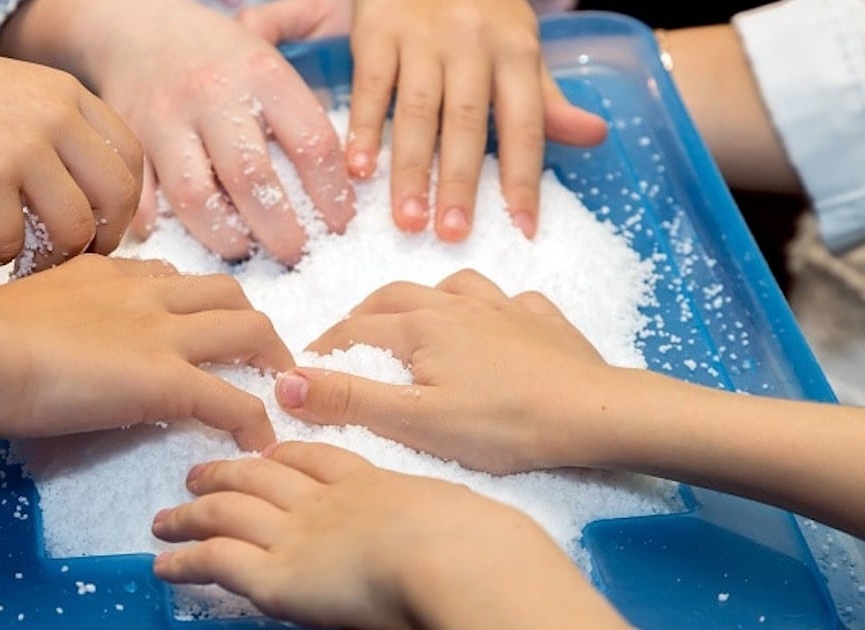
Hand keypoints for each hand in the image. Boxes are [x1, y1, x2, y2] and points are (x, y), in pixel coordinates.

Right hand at [0, 40, 141, 268]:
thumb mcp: (15, 100)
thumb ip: (58, 134)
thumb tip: (97, 200)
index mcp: (68, 95)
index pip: (130, 159)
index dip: (122, 205)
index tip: (99, 228)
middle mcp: (54, 116)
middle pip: (117, 199)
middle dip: (99, 240)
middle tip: (67, 255)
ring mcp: (22, 146)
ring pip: (73, 230)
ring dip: (47, 257)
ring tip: (17, 254)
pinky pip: (12, 242)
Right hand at [0, 255, 292, 450]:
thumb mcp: (28, 309)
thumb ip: (60, 317)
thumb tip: (60, 346)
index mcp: (109, 275)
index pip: (173, 279)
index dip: (198, 305)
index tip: (201, 331)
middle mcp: (146, 294)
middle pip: (226, 293)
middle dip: (251, 323)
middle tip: (260, 359)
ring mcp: (162, 334)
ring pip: (248, 330)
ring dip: (271, 360)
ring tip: (277, 395)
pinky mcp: (166, 380)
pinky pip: (233, 400)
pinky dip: (255, 422)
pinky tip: (260, 444)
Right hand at [4, 0, 355, 265]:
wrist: (137, 25)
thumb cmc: (216, 55)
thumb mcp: (268, 61)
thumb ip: (300, 113)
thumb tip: (345, 180)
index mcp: (262, 74)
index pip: (312, 143)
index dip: (332, 195)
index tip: (339, 225)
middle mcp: (214, 94)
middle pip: (252, 178)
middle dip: (280, 231)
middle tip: (296, 254)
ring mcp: (166, 118)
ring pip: (195, 195)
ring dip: (223, 236)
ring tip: (243, 250)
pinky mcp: (129, 138)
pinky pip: (141, 193)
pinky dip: (154, 222)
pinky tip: (175, 236)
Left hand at [153, 441, 627, 628]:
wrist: (462, 556)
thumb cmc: (481, 543)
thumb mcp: (462, 519)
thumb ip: (442, 523)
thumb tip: (461, 540)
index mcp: (373, 484)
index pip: (316, 460)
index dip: (284, 455)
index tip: (266, 451)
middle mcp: (326, 501)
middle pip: (262, 476)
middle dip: (227, 471)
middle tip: (200, 471)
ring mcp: (297, 533)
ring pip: (229, 509)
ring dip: (193, 510)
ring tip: (168, 513)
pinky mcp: (278, 575)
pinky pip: (217, 559)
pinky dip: (185, 558)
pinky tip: (164, 562)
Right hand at [240, 0, 608, 240]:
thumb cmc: (480, 11)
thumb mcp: (520, 46)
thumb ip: (547, 98)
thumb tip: (594, 137)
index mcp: (515, 53)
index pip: (525, 126)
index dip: (523, 179)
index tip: (522, 229)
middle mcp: (472, 46)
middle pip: (467, 123)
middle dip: (460, 183)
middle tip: (453, 235)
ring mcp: (422, 38)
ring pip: (418, 111)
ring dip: (411, 169)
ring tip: (408, 220)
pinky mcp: (377, 31)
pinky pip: (371, 86)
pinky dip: (362, 129)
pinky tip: (356, 171)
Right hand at [274, 268, 610, 473]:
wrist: (595, 414)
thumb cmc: (503, 424)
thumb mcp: (414, 421)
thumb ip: (347, 400)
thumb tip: (284, 383)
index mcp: (419, 325)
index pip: (353, 330)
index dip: (322, 349)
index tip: (302, 369)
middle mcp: (456, 304)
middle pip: (394, 297)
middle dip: (363, 316)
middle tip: (347, 342)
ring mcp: (502, 307)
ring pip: (449, 288)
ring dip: (421, 301)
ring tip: (413, 322)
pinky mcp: (541, 320)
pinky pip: (507, 300)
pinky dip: (487, 307)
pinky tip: (491, 324)